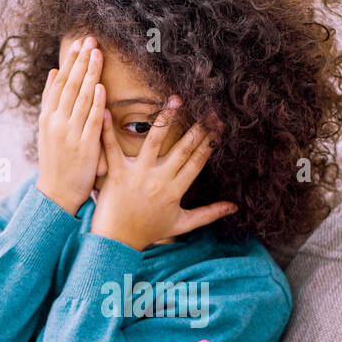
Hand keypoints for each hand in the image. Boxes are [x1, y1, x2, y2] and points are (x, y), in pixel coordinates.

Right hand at [36, 36, 105, 215]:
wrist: (55, 194)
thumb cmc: (56, 162)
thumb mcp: (47, 129)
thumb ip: (52, 102)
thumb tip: (55, 73)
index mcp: (47, 117)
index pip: (59, 83)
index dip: (70, 62)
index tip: (78, 44)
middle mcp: (56, 123)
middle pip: (70, 86)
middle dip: (80, 61)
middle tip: (90, 39)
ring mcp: (69, 134)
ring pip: (81, 99)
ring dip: (89, 74)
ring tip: (96, 53)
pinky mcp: (83, 147)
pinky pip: (91, 121)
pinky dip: (95, 104)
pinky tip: (100, 87)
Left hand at [90, 97, 235, 250]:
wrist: (116, 242)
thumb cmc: (148, 232)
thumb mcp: (182, 224)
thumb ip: (208, 214)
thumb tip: (234, 207)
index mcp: (176, 190)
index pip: (197, 161)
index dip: (210, 142)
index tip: (219, 126)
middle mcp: (159, 180)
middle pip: (183, 148)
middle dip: (198, 127)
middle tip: (209, 109)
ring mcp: (137, 174)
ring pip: (154, 140)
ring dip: (166, 118)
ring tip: (176, 99)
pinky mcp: (116, 172)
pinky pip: (112, 147)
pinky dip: (108, 128)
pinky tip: (107, 108)